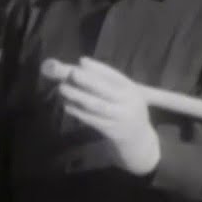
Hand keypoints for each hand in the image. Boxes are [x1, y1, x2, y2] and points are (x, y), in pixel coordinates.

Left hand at [41, 56, 161, 175]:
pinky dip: (79, 112)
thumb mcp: (124, 96)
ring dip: (78, 96)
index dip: (99, 68)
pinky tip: (67, 106)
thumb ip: (106, 83)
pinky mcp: (111, 131)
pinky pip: (92, 120)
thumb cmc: (127, 111)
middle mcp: (128, 103)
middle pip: (105, 90)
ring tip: (62, 88)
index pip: (115, 76)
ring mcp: (119, 118)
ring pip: (96, 105)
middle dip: (87, 80)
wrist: (139, 140)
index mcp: (132, 90)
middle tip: (70, 73)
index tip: (82, 61)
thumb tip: (80, 67)